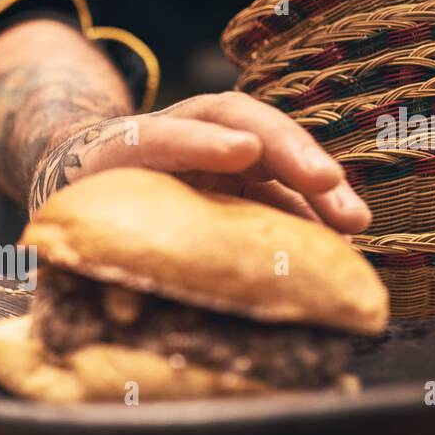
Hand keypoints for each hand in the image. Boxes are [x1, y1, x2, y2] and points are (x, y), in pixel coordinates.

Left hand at [31, 91, 370, 232]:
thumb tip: (117, 308)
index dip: (202, 143)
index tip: (240, 152)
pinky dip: (314, 212)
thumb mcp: (80, 212)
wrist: (96, 174)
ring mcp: (223, 148)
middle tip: (323, 180)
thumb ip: (93, 244)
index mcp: (134, 140)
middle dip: (288, 152)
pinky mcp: (249, 175)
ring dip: (318, 184)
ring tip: (353, 220)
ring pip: (277, 152)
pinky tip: (343, 241)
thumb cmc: (89, 201)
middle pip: (243, 126)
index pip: (165, 135)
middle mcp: (187, 131)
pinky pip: (287, 190)